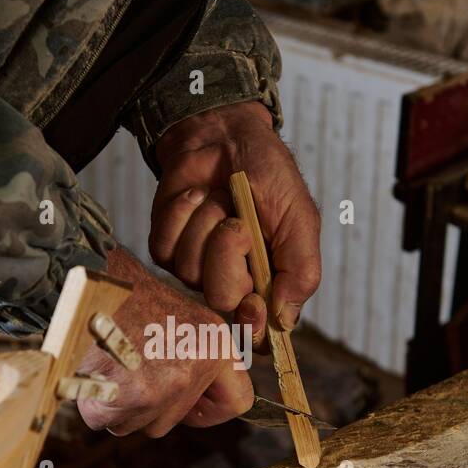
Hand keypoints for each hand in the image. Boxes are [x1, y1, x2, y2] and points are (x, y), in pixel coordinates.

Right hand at [76, 249, 253, 436]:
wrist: (88, 282)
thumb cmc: (130, 294)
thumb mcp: (186, 315)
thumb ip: (203, 356)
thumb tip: (201, 395)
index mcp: (215, 346)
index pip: (236, 401)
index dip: (208, 406)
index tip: (185, 396)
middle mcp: (193, 371)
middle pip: (175, 419)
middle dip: (153, 404)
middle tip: (132, 367)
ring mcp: (160, 390)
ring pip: (142, 423)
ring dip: (125, 405)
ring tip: (113, 366)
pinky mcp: (127, 399)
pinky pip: (113, 421)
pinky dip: (99, 406)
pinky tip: (97, 373)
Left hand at [150, 100, 320, 344]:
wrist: (227, 135)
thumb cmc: (269, 176)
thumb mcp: (299, 220)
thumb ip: (301, 271)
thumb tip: (285, 322)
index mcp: (268, 283)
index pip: (258, 332)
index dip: (252, 326)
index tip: (253, 303)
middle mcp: (232, 282)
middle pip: (221, 300)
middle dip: (228, 255)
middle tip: (239, 221)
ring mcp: (196, 267)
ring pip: (190, 272)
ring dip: (207, 224)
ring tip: (221, 199)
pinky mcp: (167, 247)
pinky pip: (166, 248)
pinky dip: (182, 214)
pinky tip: (196, 195)